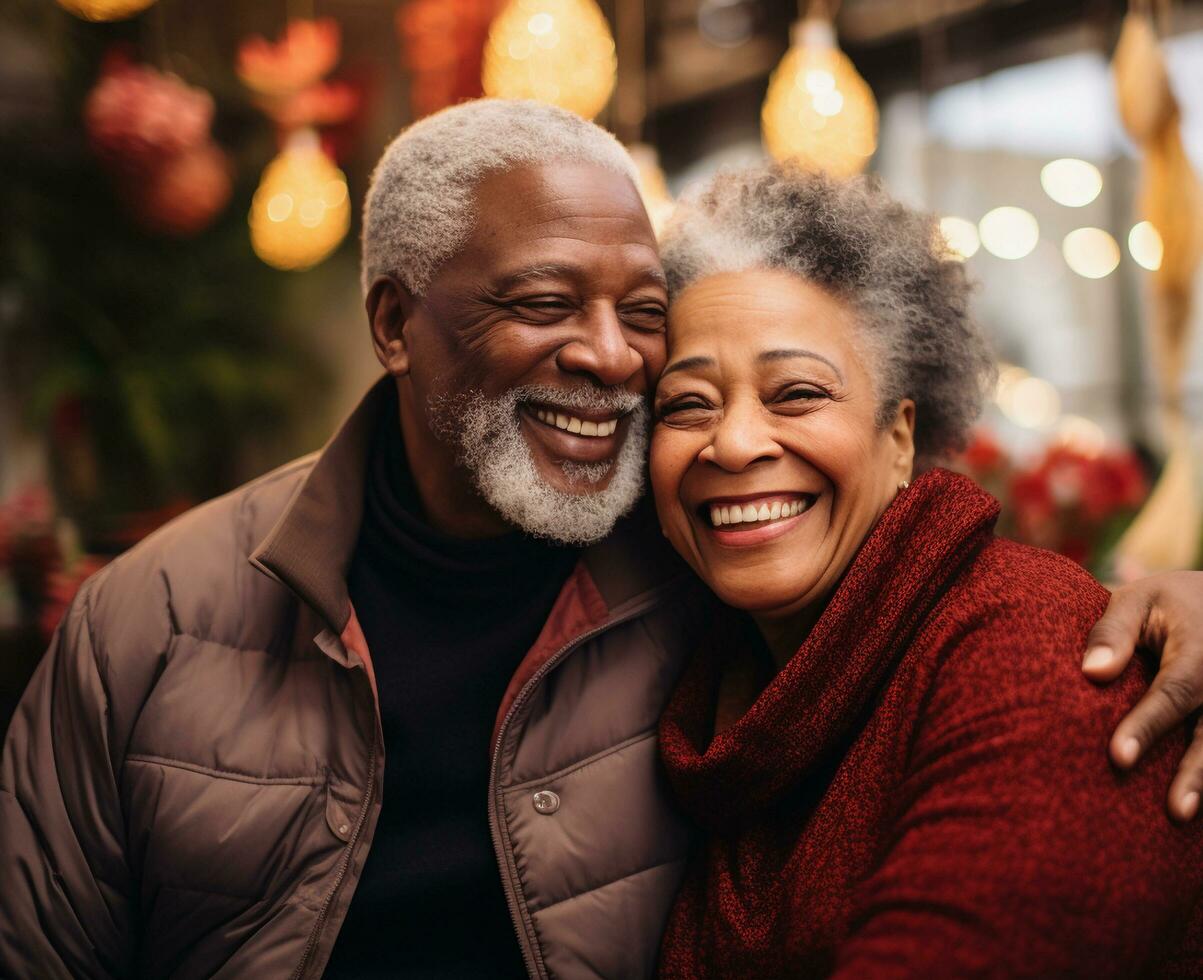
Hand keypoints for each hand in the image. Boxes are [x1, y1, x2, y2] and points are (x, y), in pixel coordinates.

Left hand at [1082, 571, 1202, 820]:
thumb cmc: (1168, 604)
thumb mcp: (1139, 600)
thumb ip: (1113, 632)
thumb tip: (1090, 673)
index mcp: (1199, 650)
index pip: (1173, 692)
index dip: (1147, 726)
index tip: (1117, 757)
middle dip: (1193, 772)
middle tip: (1174, 810)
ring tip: (1182, 816)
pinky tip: (1197, 810)